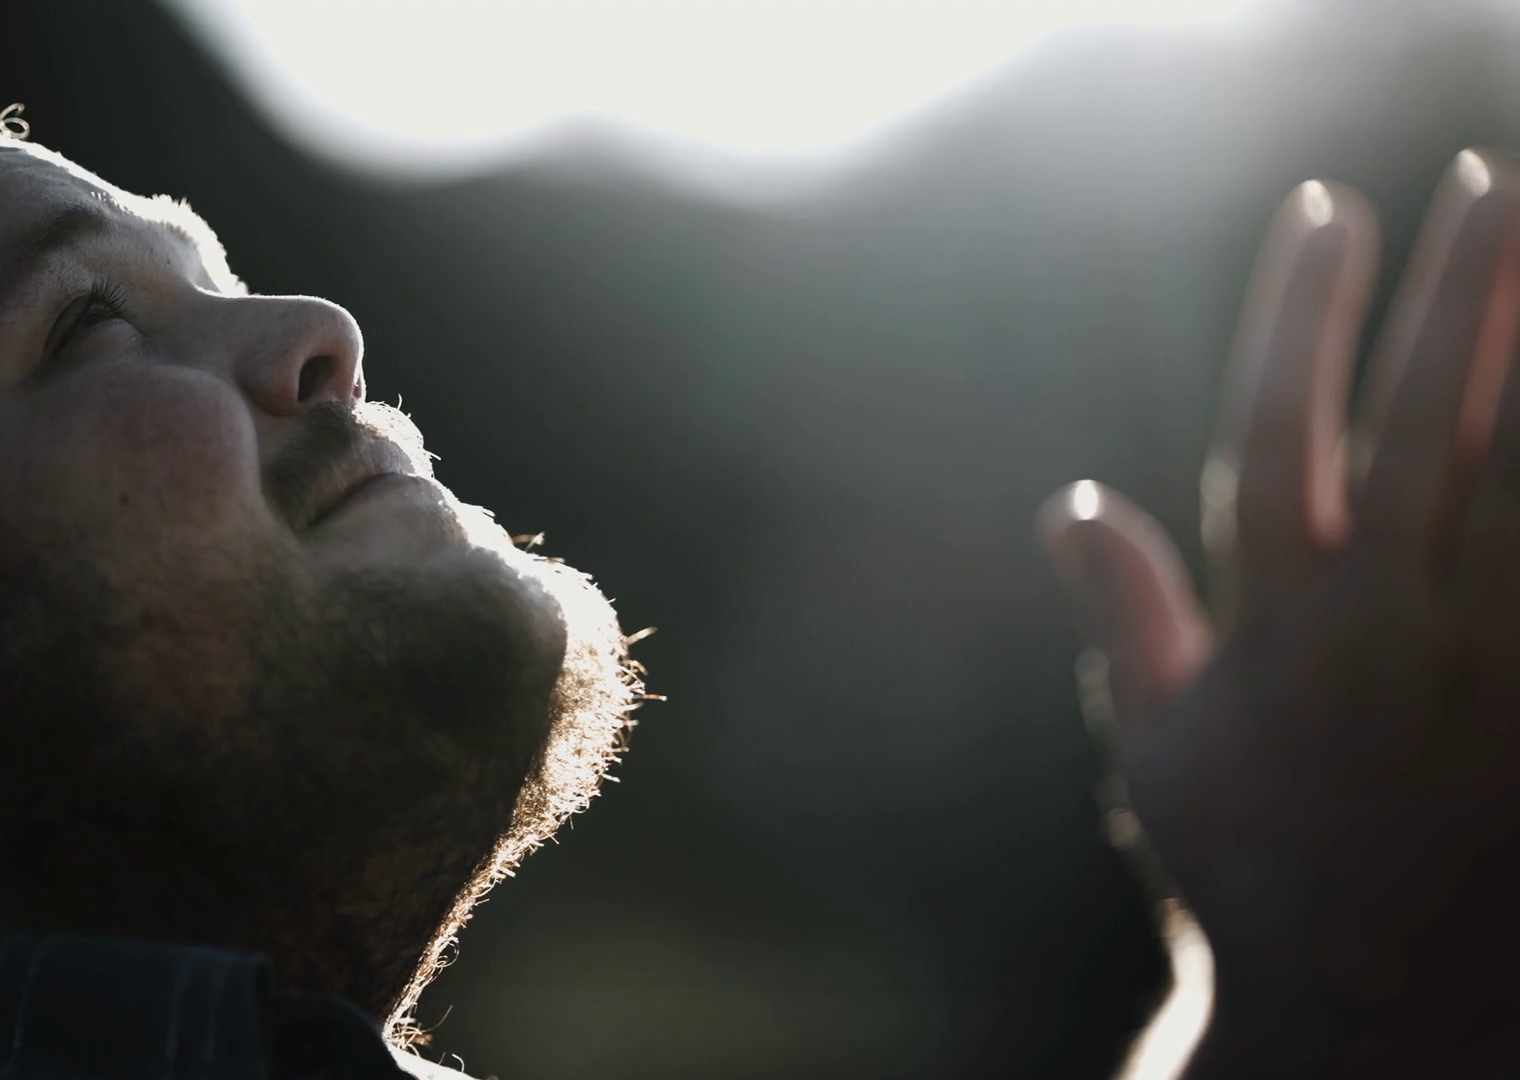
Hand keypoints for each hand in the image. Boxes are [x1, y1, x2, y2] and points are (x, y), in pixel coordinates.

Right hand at [1039, 150, 1519, 1076]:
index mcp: (1281, 623)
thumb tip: (1068, 501)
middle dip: (1458, 284)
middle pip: (1429, 417)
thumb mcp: (1161, 756)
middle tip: (1488, 173)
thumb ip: (1127, 618)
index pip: (1285, 426)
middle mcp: (1389, 622)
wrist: (1387, 1017)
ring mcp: (1490, 657)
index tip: (1327, 210)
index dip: (1301, 309)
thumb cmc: (1257, 880)